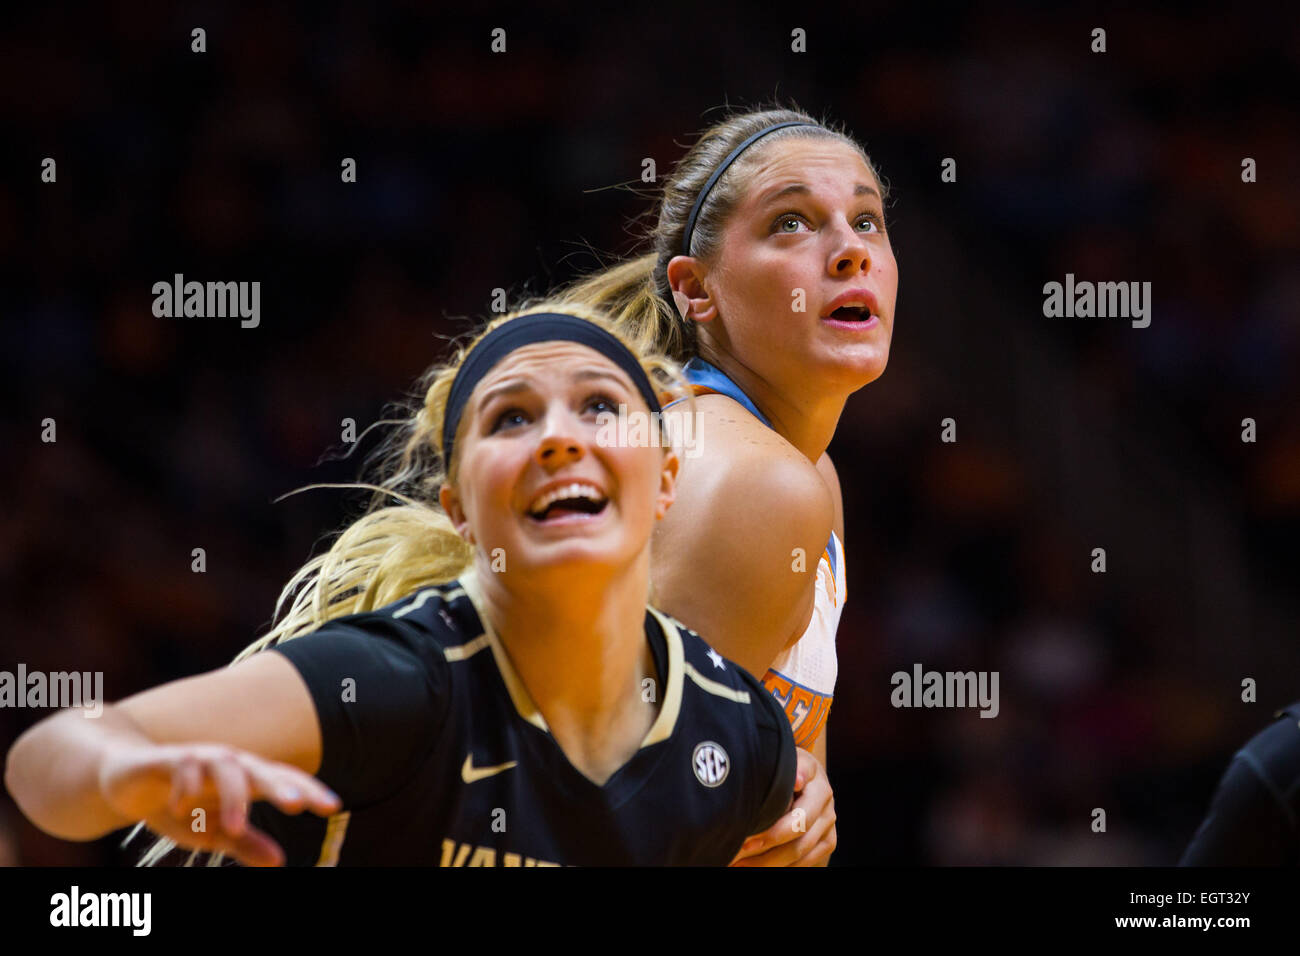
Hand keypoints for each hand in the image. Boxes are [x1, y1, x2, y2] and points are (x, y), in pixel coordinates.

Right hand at [99, 741, 340, 865]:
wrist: (125, 780)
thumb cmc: (177, 804)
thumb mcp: (212, 830)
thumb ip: (245, 842)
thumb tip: (279, 860)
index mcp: (245, 779)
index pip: (284, 780)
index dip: (309, 790)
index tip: (334, 807)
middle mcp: (228, 763)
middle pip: (261, 769)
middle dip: (281, 786)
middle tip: (299, 806)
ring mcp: (198, 757)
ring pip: (225, 765)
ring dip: (232, 796)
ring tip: (236, 827)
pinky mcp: (167, 758)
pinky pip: (182, 765)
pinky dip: (185, 786)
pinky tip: (182, 807)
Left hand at [730, 747, 835, 866]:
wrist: (804, 770)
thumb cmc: (787, 765)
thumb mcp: (787, 760)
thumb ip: (790, 769)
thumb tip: (798, 779)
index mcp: (819, 787)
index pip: (799, 819)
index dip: (773, 833)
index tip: (747, 839)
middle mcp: (828, 807)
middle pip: (800, 841)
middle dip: (767, 851)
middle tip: (738, 855)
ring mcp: (829, 825)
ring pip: (801, 854)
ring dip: (769, 863)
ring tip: (740, 865)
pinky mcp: (827, 840)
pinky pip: (806, 862)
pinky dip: (782, 866)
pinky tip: (757, 865)